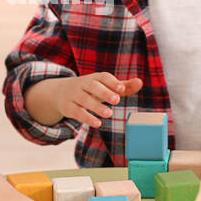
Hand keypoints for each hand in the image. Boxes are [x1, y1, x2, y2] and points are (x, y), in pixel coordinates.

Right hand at [28, 73, 143, 128]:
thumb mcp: (105, 87)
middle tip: (117, 100)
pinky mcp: (68, 107)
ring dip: (96, 106)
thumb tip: (140, 83)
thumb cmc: (90, 90)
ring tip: (109, 114)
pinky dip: (87, 118)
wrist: (60, 92)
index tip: (122, 89)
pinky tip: (97, 123)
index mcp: (94, 78)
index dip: (112, 82)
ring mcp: (74, 95)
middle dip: (104, 92)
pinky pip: (77, 112)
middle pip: (92, 86)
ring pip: (84, 99)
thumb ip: (123, 86)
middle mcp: (83, 84)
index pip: (103, 77)